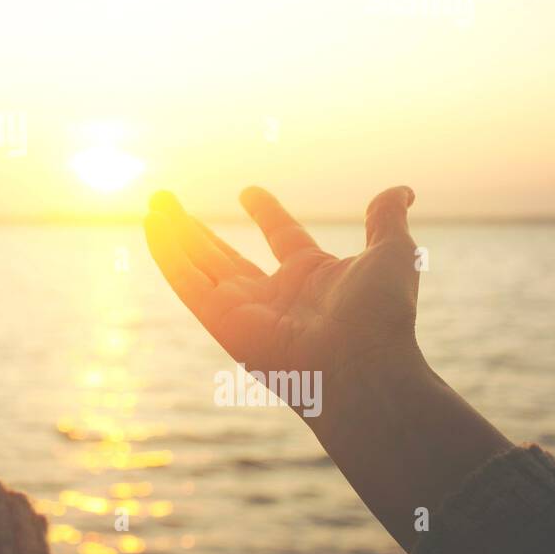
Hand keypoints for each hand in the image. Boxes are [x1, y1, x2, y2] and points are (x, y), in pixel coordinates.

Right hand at [144, 185, 424, 400]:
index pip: (281, 238)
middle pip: (224, 255)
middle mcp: (274, 295)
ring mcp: (244, 310)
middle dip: (196, 229)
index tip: (248, 192)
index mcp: (312, 277)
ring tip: (153, 204)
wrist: (364, 364)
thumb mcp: (393, 253)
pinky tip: (151, 226)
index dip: (266, 212)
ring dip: (173, 235)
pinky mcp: (222, 322)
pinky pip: (187, 283)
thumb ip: (387, 218)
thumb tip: (402, 189)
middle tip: (169, 201)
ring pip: (198, 265)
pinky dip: (167, 255)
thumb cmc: (382, 316)